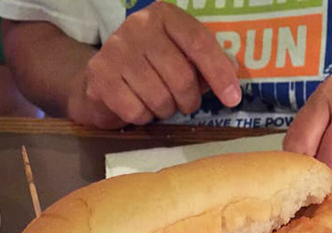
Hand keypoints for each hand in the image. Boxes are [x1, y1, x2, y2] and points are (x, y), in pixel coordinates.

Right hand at [68, 1, 240, 127]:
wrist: (99, 79)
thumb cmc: (147, 69)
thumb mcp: (175, 57)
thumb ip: (201, 65)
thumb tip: (232, 81)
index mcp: (163, 16)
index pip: (198, 43)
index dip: (219, 73)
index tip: (232, 98)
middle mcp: (138, 26)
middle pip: (182, 77)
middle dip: (189, 100)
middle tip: (185, 104)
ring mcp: (117, 50)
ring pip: (160, 98)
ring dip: (165, 110)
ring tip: (158, 104)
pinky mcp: (102, 76)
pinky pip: (137, 111)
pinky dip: (142, 117)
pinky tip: (137, 106)